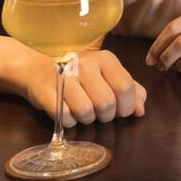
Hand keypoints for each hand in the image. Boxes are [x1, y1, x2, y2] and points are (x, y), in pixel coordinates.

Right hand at [14, 47, 146, 127]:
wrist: (39, 70)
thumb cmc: (80, 76)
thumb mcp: (107, 77)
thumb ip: (130, 90)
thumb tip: (141, 110)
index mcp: (105, 59)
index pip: (125, 87)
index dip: (126, 107)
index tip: (120, 112)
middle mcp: (85, 64)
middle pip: (106, 103)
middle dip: (106, 116)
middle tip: (98, 112)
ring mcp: (64, 77)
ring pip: (86, 112)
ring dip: (87, 120)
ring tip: (82, 111)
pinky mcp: (46, 91)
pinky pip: (66, 117)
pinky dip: (70, 122)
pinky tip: (67, 113)